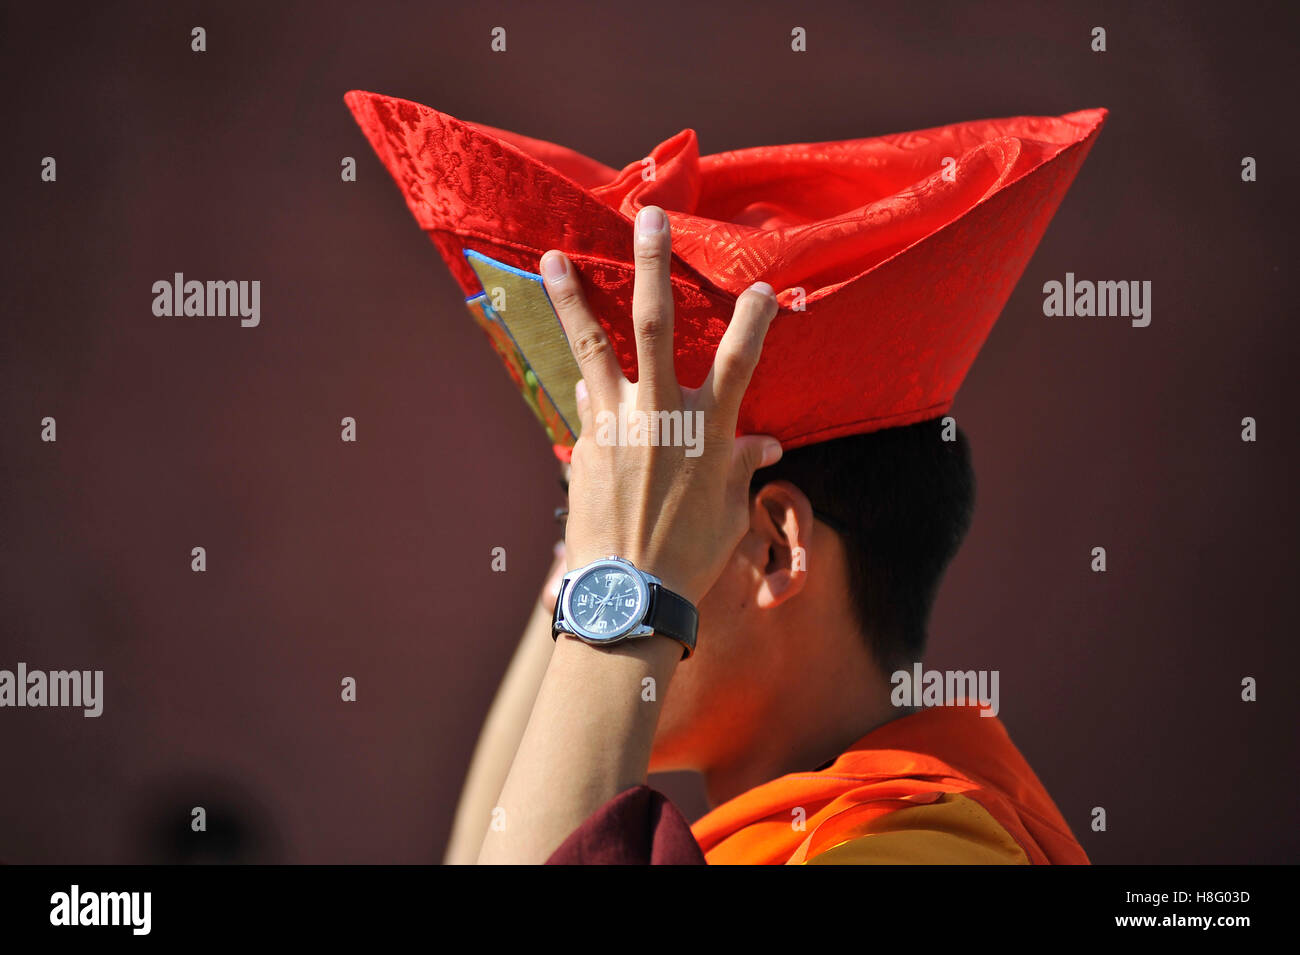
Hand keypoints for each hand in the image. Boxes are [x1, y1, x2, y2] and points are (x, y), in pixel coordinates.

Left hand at [539, 205, 781, 605]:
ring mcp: (618, 422)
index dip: (755, 316)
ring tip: (553, 256)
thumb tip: (767, 443)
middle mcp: (662, 412)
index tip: (765, 286)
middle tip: (649, 217)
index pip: (740, 356)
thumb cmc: (692, 556)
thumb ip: (742, 466)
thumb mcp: (729, 510)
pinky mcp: (586, 442)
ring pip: (594, 344)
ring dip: (575, 297)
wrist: (632, 591)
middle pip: (657, 322)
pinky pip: (586, 398)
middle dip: (653, 264)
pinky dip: (585, 380)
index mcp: (710, 428)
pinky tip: (577, 369)